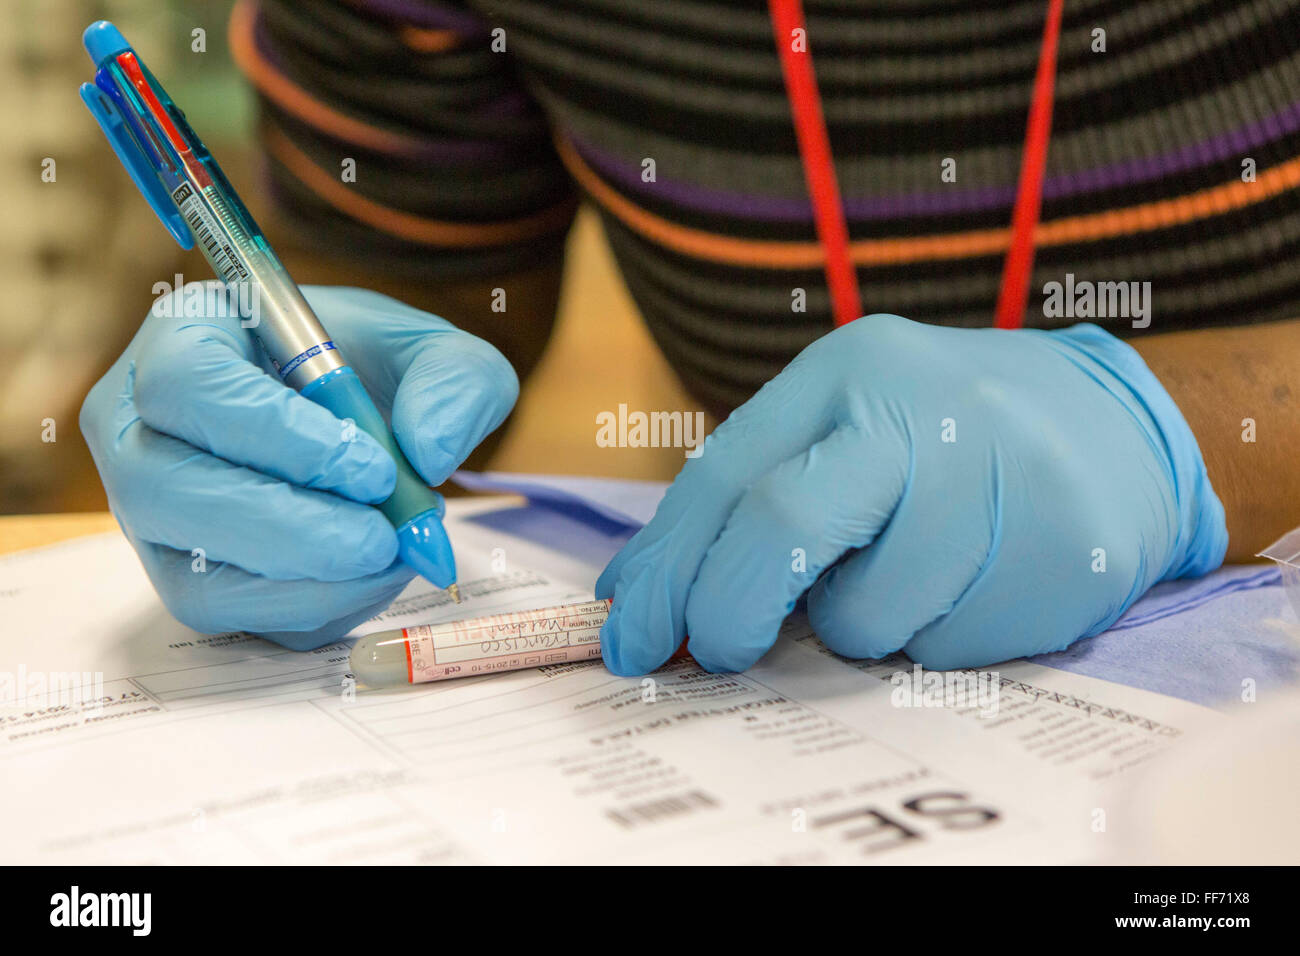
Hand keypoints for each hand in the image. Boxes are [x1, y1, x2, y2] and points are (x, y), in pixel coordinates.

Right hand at [81, 283, 516, 647]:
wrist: (355, 418)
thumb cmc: (369, 368)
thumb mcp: (429, 349)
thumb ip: (453, 378)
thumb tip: (429, 451)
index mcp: (183, 337)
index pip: (189, 386)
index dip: (276, 434)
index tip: (370, 469)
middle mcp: (138, 427)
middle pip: (168, 491)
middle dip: (291, 529)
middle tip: (382, 539)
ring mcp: (151, 513)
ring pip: (195, 577)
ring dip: (307, 583)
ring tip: (390, 554)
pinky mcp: (183, 576)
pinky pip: (233, 618)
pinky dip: (314, 609)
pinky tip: (369, 576)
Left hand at [596, 314, 1226, 673]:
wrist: (1114, 432)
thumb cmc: (946, 443)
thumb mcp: (844, 436)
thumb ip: (748, 503)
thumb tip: (636, 595)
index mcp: (852, 373)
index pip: (728, 474)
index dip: (666, 566)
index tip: (630, 634)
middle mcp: (925, 411)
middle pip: (781, 523)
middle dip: (728, 609)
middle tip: (717, 652)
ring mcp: (1004, 480)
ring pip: (866, 613)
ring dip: (855, 627)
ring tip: (904, 578)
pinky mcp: (1065, 554)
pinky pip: (944, 648)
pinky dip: (929, 640)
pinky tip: (972, 584)